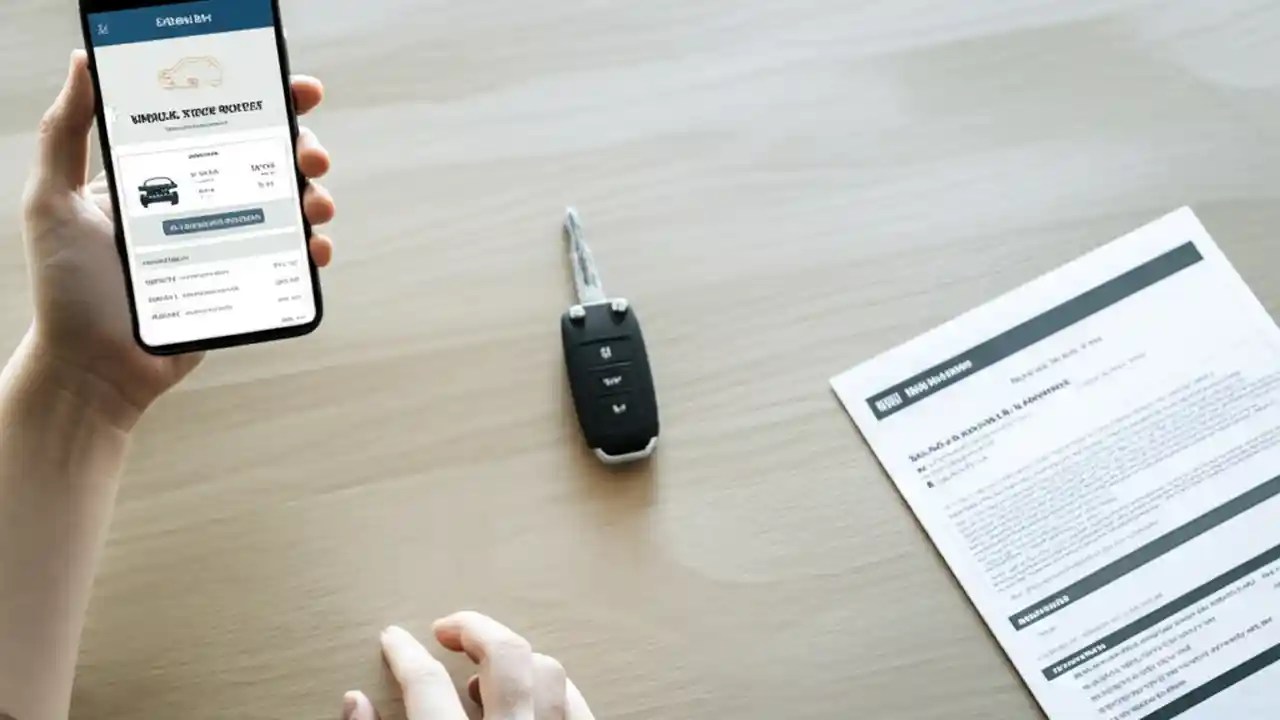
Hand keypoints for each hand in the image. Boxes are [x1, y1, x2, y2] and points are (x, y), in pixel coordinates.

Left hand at [19, 50, 336, 428]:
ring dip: (314, 196)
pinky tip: (314, 249)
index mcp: (161, 174)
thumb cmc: (66, 289)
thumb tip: (85, 62)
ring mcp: (226, 243)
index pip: (217, 123)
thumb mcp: (52, 200)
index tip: (299, 90)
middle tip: (311, 155)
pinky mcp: (244, 282)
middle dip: (301, 147)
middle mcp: (198, 203)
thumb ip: (65, 131)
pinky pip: (290, 259)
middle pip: (265, 160)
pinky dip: (312, 249)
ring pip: (287, 206)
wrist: (95, 370)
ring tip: (317, 205)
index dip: (264, 101)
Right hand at [344, 613, 595, 719]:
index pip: (426, 685)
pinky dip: (555, 690)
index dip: (404, 654)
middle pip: (505, 656)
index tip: (394, 638)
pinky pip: (579, 705)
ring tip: (486, 668)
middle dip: (475, 629)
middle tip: (448, 630)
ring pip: (550, 673)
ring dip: (517, 658)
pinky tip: (531, 694)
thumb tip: (354, 701)